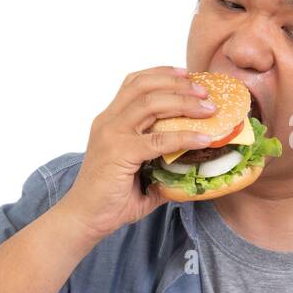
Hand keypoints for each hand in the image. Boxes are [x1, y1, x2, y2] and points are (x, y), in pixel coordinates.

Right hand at [53, 66, 216, 239]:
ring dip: (183, 101)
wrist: (84, 218)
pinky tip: (203, 139)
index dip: (162, 74)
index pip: (134, 83)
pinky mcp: (119, 152)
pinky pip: (158, 139)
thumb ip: (162, 164)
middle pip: (144, 86)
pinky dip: (184, 136)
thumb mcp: (139, 172)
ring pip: (150, 103)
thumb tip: (193, 166)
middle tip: (205, 92)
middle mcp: (109, 121)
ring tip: (208, 108)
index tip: (187, 75)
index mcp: (110, 120)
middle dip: (179, 84)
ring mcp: (112, 134)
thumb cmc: (110, 198)